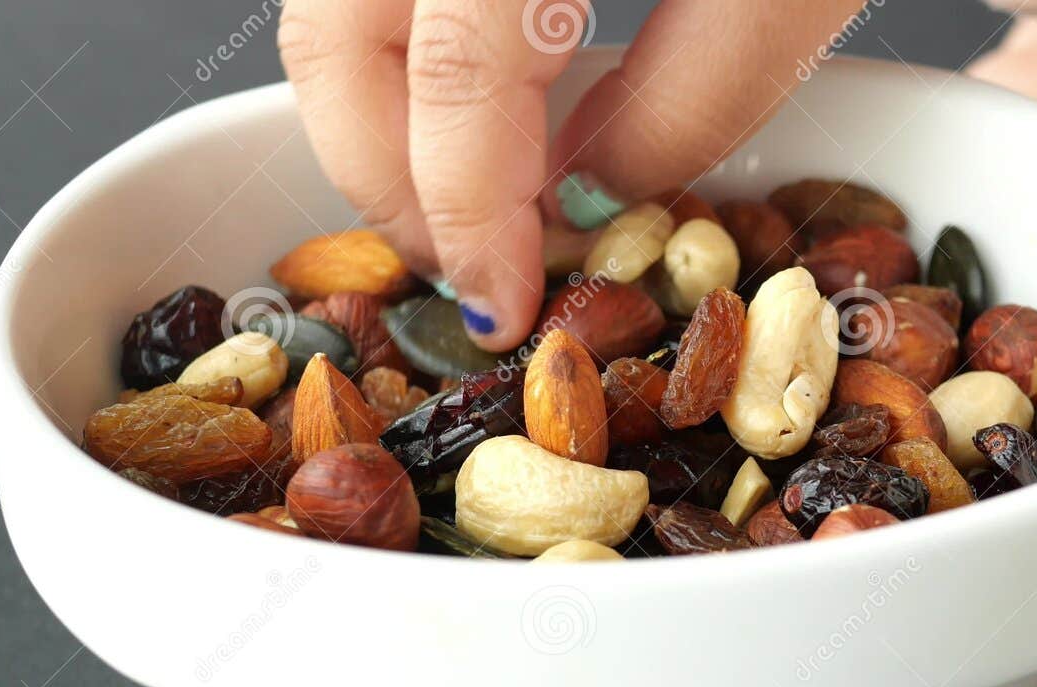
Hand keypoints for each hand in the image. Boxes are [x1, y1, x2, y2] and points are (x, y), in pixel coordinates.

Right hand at [279, 0, 862, 350]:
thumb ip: (708, 79)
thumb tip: (593, 197)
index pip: (456, 74)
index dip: (471, 212)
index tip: (502, 307)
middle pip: (333, 37)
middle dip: (384, 178)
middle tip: (464, 267)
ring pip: (328, 5)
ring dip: (378, 118)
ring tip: (466, 199)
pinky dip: (400, 57)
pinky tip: (479, 103)